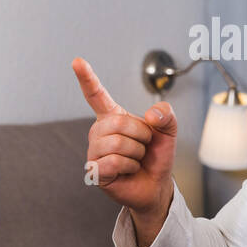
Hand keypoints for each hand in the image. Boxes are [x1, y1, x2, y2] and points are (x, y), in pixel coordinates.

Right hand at [72, 57, 176, 243]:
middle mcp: (99, 132)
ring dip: (136, 153)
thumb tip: (151, 115)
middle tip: (143, 146)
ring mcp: (94, 151)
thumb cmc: (156, 157)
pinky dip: (129, 166)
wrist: (156, 185)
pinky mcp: (95, 171)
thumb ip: (166, 115)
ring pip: (117, 143)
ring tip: (135, 159)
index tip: (77, 62)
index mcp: (113, 117)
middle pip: (119, 123)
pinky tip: (128, 170)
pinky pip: (113, 162)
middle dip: (141, 135)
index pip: (97, 95)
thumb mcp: (169, 131)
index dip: (87, 78)